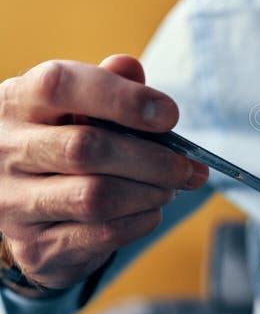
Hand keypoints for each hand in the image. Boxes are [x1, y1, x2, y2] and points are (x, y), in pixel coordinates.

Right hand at [0, 55, 207, 293]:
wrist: (30, 204)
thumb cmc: (67, 138)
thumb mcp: (82, 104)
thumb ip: (109, 82)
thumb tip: (130, 67)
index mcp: (17, 101)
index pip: (61, 86)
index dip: (122, 99)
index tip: (169, 115)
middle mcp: (5, 150)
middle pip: (86, 148)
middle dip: (152, 158)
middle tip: (187, 166)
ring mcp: (13, 202)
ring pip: (96, 197)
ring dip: (150, 192)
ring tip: (172, 186)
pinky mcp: (35, 246)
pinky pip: (102, 234)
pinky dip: (141, 220)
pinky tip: (151, 209)